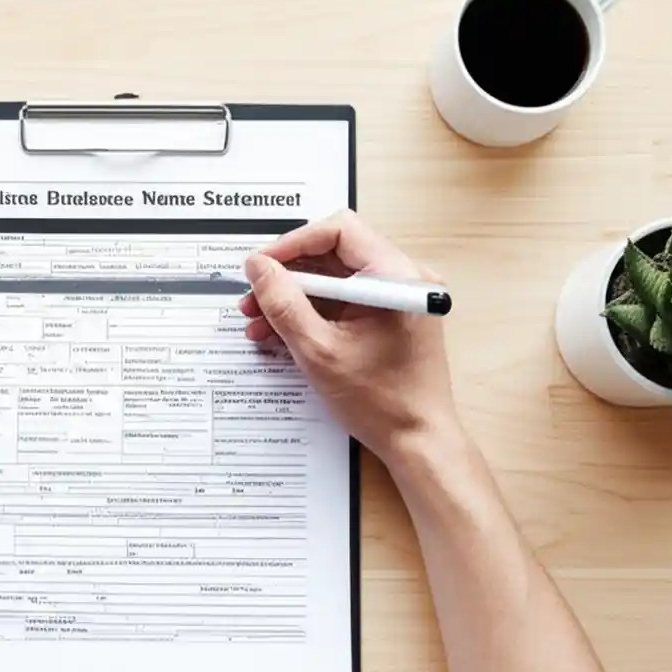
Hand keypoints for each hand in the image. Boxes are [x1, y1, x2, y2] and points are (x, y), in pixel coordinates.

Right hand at [239, 211, 458, 463]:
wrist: (417, 441)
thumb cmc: (383, 403)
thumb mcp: (318, 351)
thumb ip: (283, 304)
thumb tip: (258, 268)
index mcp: (396, 277)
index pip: (338, 231)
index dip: (292, 244)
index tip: (261, 266)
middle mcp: (402, 279)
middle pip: (333, 253)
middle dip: (287, 276)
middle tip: (254, 298)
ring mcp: (396, 298)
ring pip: (333, 279)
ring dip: (293, 297)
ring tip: (259, 321)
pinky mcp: (388, 316)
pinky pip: (342, 301)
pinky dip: (311, 313)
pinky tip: (281, 333)